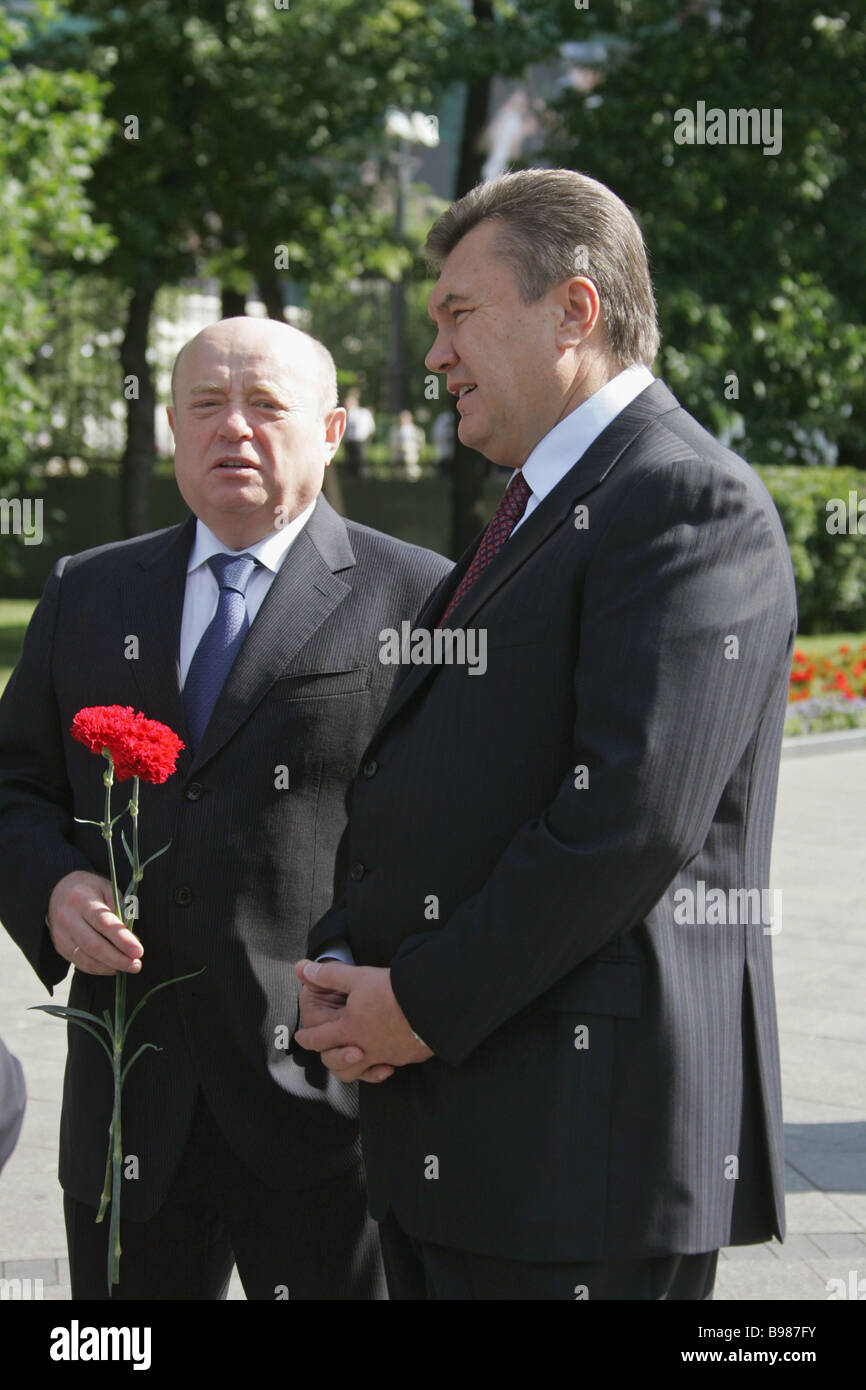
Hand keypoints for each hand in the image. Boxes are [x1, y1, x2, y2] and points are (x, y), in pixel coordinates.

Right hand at [46, 870, 142, 975]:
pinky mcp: (60, 947)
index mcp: (82, 900)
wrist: (56, 891)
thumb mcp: (107, 889)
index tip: (138, 951)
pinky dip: (99, 968)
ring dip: (110, 967)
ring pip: (86, 958)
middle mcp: (68, 918)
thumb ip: (120, 910)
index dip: (122, 939)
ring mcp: (61, 935)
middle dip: (118, 959)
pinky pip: (80, 963)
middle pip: (94, 945)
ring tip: (129, 966)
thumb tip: (130, 937)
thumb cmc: (89, 889)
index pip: (104, 923)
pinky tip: (113, 967)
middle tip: (136, 965)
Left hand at [294, 960, 432, 1082]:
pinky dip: (381, 1067)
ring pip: (361, 1072)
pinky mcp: (405, 1056)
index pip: (318, 1039)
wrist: (431, 1005)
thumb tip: (303, 969)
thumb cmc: (393, 991)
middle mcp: (364, 1047)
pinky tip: (383, 1061)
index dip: (306, 1038)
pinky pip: (388, 1067)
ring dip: (353, 1067)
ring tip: (353, 1057)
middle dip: (328, 1056)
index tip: (302, 1038)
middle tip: (324, 1050)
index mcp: (348, 1029)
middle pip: (337, 1063)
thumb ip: (329, 975)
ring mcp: (385, 1055)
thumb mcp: (358, 977)